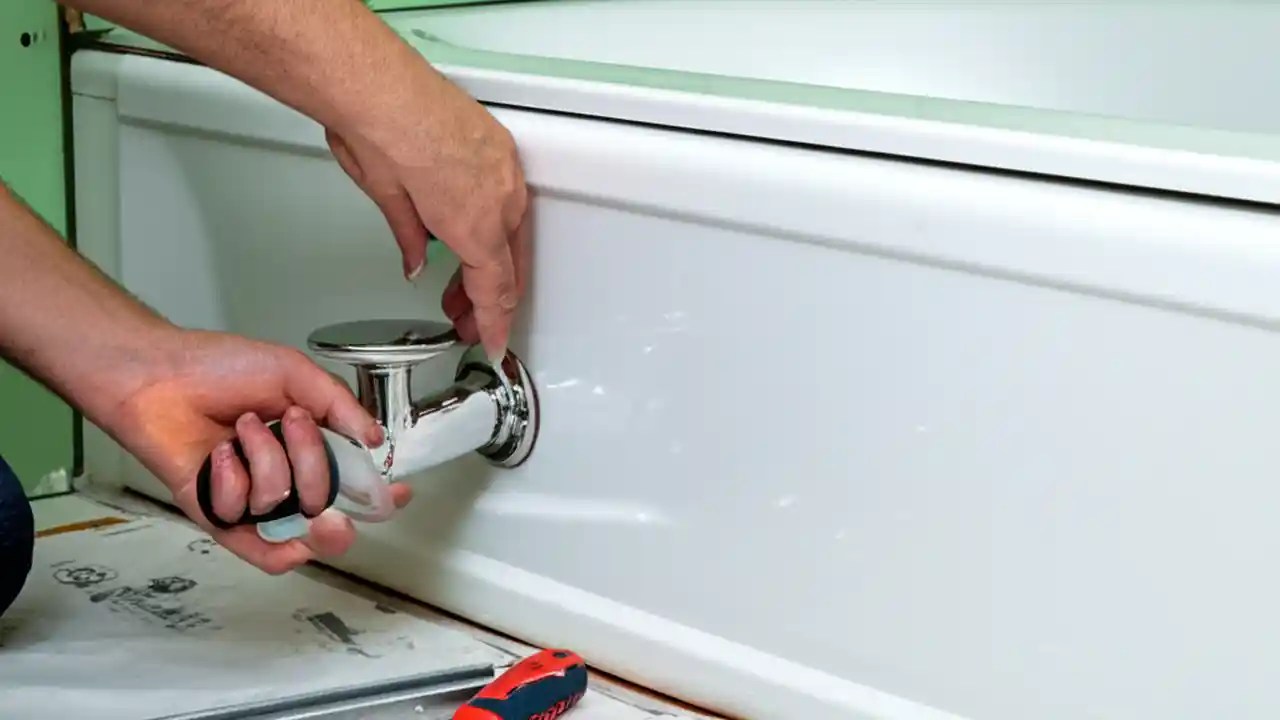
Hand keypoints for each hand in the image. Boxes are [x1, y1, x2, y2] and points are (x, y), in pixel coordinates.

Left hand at [104, 329, 412, 573]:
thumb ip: (339, 405)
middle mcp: (286, 481)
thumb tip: (375, 439)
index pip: (354, 485)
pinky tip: (217, 456)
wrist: (156, 377)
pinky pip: (247, 531)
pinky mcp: (217, 519)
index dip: (378, 497)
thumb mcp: (294, 373)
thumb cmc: (219, 367)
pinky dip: (235, 486)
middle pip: (327, 507)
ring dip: (266, 463)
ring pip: (286, 514)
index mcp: (310, 447)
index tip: (395, 494)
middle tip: (294, 426)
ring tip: (240, 428)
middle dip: (315, 466)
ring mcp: (252, 503)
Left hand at [325, 79, 530, 361]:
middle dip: (490, 300)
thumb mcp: (390, 204)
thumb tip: (416, 262)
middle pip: (508, 268)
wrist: (381, 83)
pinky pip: (509, 200)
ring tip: (462, 285)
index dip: (495, 326)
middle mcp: (500, 201)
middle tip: (466, 320)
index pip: (496, 292)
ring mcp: (505, 172)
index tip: (496, 346)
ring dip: (492, 264)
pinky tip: (470, 233)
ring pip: (512, 234)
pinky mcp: (500, 149)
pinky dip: (495, 226)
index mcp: (476, 227)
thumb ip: (411, 240)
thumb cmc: (380, 137)